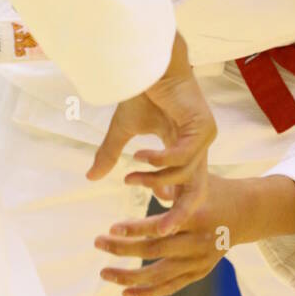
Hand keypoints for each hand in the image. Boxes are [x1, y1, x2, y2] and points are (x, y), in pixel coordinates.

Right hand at [86, 33, 216, 235]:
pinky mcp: (203, 128)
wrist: (149, 62)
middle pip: (195, 190)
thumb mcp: (122, 131)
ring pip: (186, 176)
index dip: (169, 207)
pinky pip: (184, 156)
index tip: (148, 224)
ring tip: (129, 177)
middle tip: (160, 233)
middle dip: (178, 214)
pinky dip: (160, 161)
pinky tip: (139, 157)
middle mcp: (197, 147)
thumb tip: (90, 177)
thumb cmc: (141, 91)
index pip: (183, 186)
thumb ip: (110, 155)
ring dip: (154, 180)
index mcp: (183, 149)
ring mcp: (203, 138)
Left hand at [95, 173, 236, 295]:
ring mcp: (200, 261)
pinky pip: (170, 287)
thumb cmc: (212, 190)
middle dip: (122, 249)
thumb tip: (129, 178)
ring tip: (104, 272)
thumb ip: (165, 183)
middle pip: (154, 251)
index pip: (160, 226)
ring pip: (159, 274)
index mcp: (198, 216)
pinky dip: (147, 293)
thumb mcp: (194, 181)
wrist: (246, 213)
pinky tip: (125, 293)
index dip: (134, 228)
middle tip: (98, 243)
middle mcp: (200, 242)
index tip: (111, 227)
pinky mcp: (200, 272)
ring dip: (128, 276)